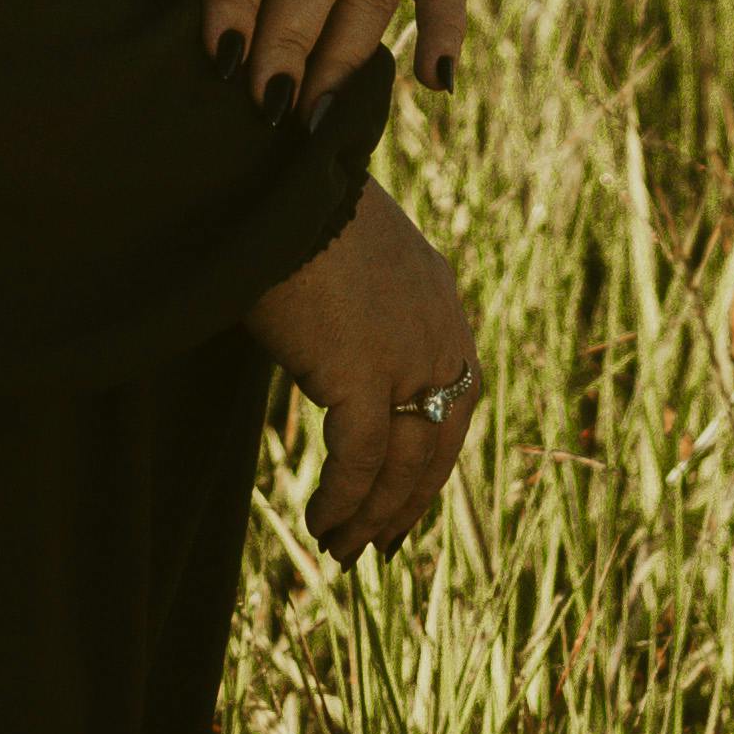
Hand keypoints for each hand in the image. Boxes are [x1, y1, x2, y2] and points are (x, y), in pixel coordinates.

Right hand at [241, 180, 479, 560]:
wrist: (279, 186)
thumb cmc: (296, 209)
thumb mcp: (352, 252)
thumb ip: (366, 300)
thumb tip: (336, 335)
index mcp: (442, 300)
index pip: (454, 400)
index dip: (432, 459)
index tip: (406, 497)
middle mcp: (438, 333)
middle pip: (437, 443)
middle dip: (406, 502)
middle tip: (377, 545)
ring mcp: (407, 357)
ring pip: (402, 463)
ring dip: (371, 514)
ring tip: (340, 548)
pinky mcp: (364, 376)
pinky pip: (359, 460)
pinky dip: (344, 499)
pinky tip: (322, 522)